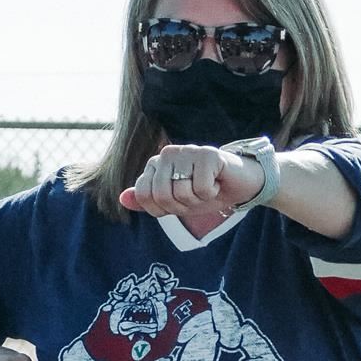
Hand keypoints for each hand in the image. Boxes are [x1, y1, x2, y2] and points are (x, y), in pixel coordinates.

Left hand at [119, 142, 263, 233]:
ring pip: (182, 193)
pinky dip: (212, 193)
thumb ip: (147, 201)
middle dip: (182, 206)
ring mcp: (187, 151)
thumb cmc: (205, 192)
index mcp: (155, 164)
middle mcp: (167, 154)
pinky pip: (201, 188)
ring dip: (199, 199)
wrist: (238, 185)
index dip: (162, 209)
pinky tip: (217, 182)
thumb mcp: (173, 202)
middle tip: (196, 195)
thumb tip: (122, 198)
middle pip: (162, 196)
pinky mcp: (207, 154)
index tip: (178, 203)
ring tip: (207, 187)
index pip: (144, 195)